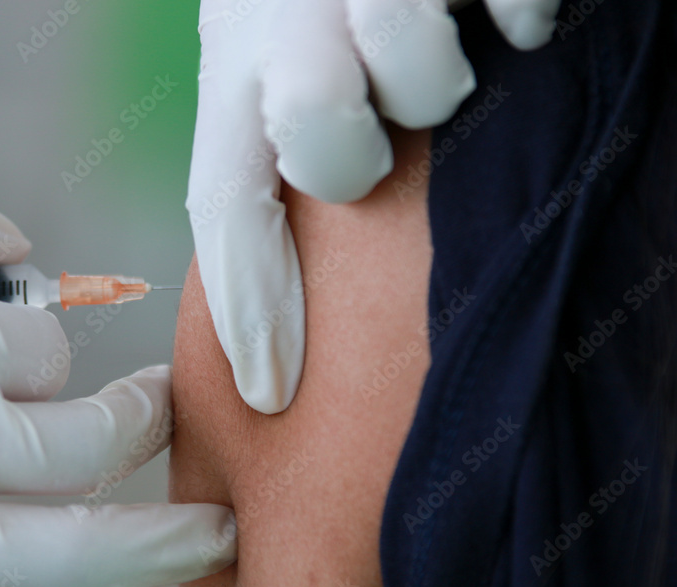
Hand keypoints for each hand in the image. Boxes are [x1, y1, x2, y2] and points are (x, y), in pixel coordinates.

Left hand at [186, 0, 559, 413]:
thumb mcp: (266, 51)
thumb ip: (271, 139)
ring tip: (436, 43)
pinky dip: (518, 16)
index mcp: (236, 59)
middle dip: (355, 154)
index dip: (248, 302)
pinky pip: (512, 6)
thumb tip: (284, 287)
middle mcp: (286, 9)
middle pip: (321, 132)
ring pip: (416, 70)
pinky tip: (496, 7)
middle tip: (378, 122)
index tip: (267, 391)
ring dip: (437, 78)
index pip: (225, 195)